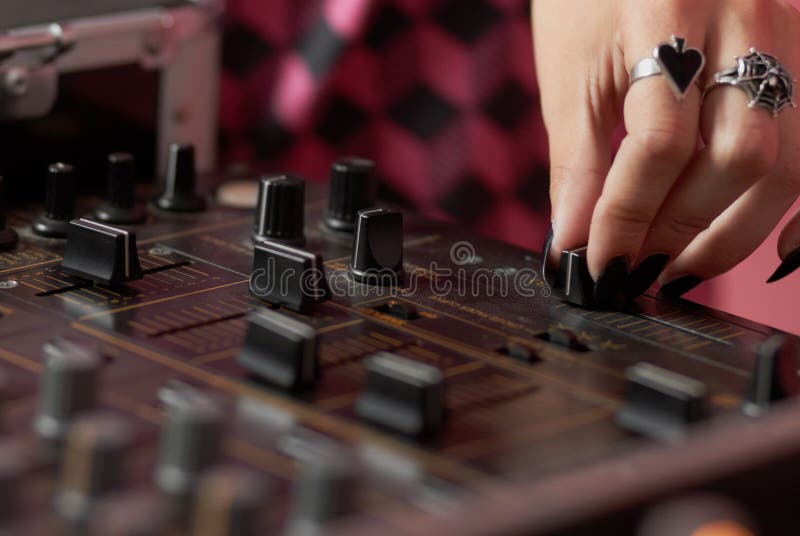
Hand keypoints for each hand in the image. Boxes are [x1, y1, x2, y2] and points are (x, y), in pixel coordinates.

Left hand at [533, 0, 799, 299]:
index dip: (626, 216)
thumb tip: (574, 241)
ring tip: (681, 267)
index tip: (598, 260)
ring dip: (735, 231)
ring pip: (789, 159)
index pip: (660, 142)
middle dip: (683, 229)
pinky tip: (768, 246)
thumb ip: (577, 161)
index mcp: (669, 12)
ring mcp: (788, 31)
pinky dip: (797, 207)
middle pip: (738, 156)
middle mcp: (746, 17)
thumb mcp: (570, 73)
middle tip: (638, 268)